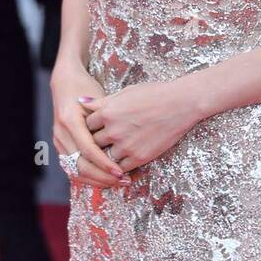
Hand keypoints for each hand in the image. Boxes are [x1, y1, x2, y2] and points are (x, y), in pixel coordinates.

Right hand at [50, 63, 130, 189]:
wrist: (65, 82)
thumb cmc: (86, 87)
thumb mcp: (98, 98)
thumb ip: (107, 119)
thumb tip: (125, 141)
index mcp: (70, 120)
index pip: (88, 150)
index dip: (105, 164)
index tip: (121, 172)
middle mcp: (61, 133)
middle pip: (80, 165)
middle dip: (102, 177)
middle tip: (122, 181)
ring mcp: (58, 141)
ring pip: (75, 171)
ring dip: (96, 180)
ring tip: (116, 182)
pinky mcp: (60, 146)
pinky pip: (72, 168)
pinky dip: (88, 177)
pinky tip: (103, 180)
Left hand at [81, 77, 200, 172]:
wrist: (180, 104)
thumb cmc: (153, 94)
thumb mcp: (124, 93)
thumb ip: (101, 101)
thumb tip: (80, 101)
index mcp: (107, 112)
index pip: (87, 125)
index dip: (90, 127)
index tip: (95, 128)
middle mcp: (113, 130)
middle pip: (93, 143)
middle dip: (96, 143)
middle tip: (100, 143)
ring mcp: (126, 145)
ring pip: (105, 157)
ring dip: (107, 156)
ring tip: (111, 153)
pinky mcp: (139, 157)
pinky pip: (120, 167)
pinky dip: (119, 166)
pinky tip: (122, 162)